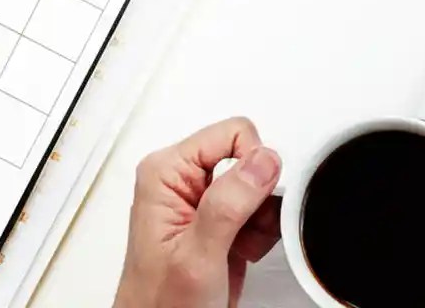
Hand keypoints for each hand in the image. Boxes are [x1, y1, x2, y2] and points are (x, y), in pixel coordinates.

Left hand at [113, 117, 282, 307]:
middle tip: (242, 232)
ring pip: (261, 184)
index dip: (254, 166)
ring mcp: (204, 200)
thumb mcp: (196, 257)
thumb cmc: (161, 306)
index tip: (249, 205)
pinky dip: (262, 232)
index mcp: (166, 172)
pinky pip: (261, 208)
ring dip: (262, 219)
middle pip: (251, 158)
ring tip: (239, 247)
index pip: (233, 133)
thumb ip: (229, 205)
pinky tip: (241, 252)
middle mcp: (183, 180)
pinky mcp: (221, 220)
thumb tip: (263, 159)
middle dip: (260, 198)